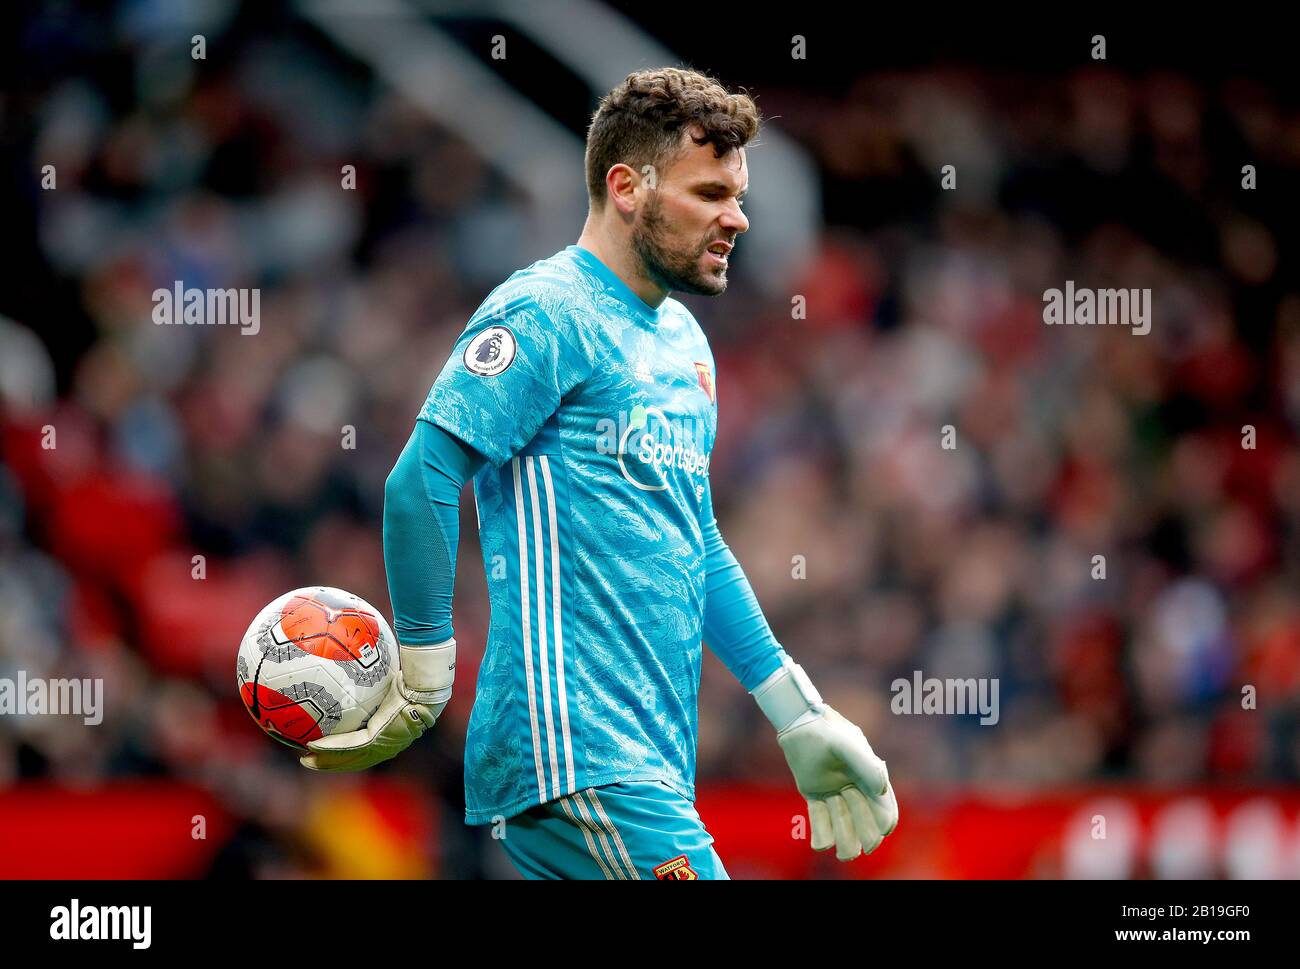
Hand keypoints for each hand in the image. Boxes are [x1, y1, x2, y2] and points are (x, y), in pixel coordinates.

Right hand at [300, 639, 454, 771]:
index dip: (347, 751)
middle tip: (309, 760)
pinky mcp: (378, 739)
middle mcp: (387, 744)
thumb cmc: (412, 677)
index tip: (329, 748)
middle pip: (355, 759)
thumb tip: (355, 661)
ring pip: (350, 758)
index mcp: (390, 732)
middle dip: (331, 763)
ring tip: (306, 760)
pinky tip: (312, 746)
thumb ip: (371, 678)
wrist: (423, 685)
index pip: (367, 747)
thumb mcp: (387, 679)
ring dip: (326, 761)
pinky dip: (330, 748)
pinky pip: (349, 746)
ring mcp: (383, 745)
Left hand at [752, 659, 898, 860]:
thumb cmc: (826, 731)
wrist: (799, 724)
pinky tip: (819, 844)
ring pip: (842, 822)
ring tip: (843, 854)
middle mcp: (854, 786)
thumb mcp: (846, 745)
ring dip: (845, 838)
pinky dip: (821, 833)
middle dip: (865, 833)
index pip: (883, 805)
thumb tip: (882, 791)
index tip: (881, 834)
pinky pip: (820, 818)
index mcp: (869, 776)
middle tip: (865, 847)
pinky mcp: (815, 794)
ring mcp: (834, 792)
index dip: (884, 821)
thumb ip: (865, 765)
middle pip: (864, 818)